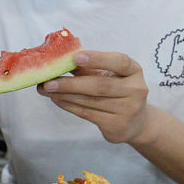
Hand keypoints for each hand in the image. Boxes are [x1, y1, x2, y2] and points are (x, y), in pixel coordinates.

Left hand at [38, 50, 153, 144]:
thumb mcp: (110, 76)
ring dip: (65, 95)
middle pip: (100, 86)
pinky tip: (57, 99)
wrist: (136, 123)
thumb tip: (61, 59)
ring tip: (46, 89)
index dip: (97, 59)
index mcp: (134, 71)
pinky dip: (69, 106)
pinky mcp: (116, 125)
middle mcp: (135, 90)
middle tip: (49, 81)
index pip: (119, 62)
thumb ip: (89, 68)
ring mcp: (128, 109)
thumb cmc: (119, 91)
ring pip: (90, 101)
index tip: (75, 57)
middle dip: (71, 83)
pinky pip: (87, 113)